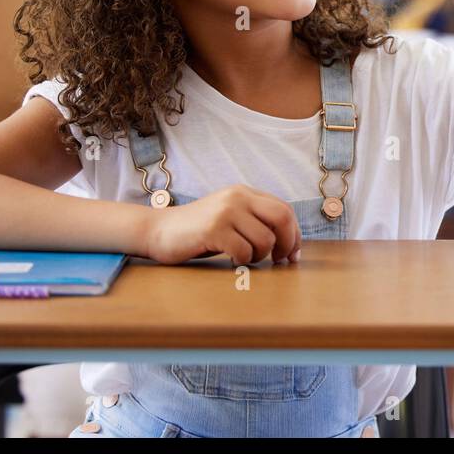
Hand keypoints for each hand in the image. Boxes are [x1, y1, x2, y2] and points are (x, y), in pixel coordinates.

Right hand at [144, 184, 301, 264]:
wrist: (158, 231)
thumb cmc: (199, 231)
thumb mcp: (231, 217)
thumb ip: (256, 221)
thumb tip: (290, 244)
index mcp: (245, 193)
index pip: (284, 210)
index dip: (294, 234)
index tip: (293, 254)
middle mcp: (238, 197)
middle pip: (282, 217)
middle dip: (288, 243)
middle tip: (279, 260)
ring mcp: (225, 211)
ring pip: (265, 239)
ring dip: (259, 256)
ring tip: (244, 257)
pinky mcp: (213, 229)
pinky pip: (244, 251)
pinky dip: (242, 261)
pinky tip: (231, 259)